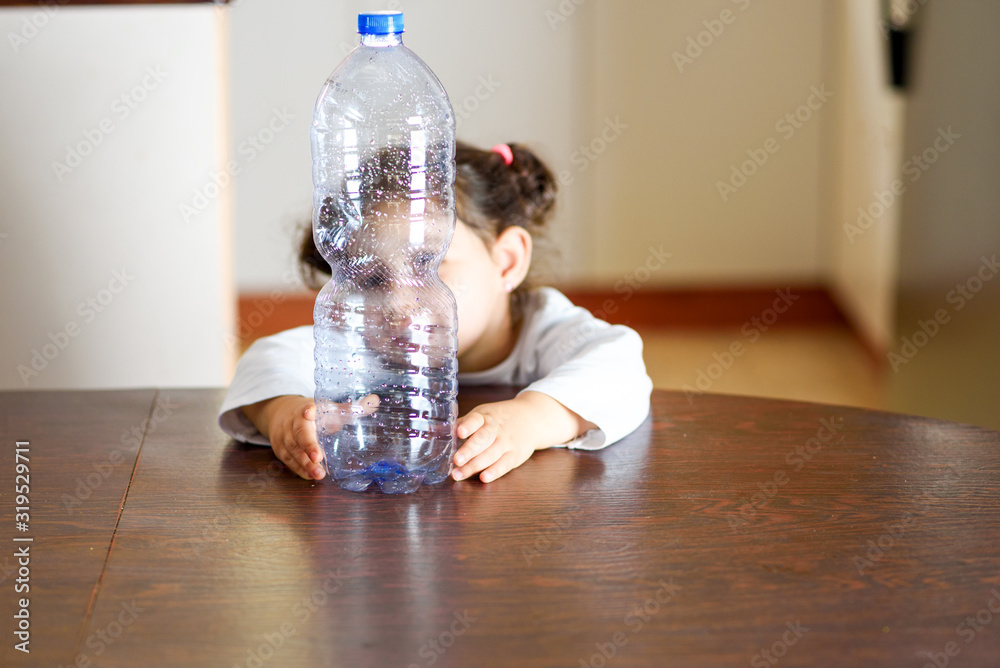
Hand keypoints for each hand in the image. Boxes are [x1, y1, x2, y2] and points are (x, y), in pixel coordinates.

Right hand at [241, 394, 379, 480]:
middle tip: (318, 458)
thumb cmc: (312, 413)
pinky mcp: (281, 451)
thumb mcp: (329, 408)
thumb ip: (351, 408)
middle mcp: (292, 424)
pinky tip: (311, 476)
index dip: (307, 411)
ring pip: (293, 452)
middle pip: (299, 435)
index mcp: (305, 410)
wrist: (280, 413)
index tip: (309, 412)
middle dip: (308, 446)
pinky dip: (300, 470)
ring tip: (319, 474)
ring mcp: (285, 438)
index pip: (305, 409)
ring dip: (305, 464)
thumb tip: (376, 401)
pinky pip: (290, 462)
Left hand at [451, 391, 594, 483]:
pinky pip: (504, 465)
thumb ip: (463, 423)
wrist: (532, 418)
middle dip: (469, 451)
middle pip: (482, 440)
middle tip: (456, 460)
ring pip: (490, 455)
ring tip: (458, 474)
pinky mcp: (515, 455)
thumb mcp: (483, 414)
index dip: (468, 426)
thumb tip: (436, 430)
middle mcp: (496, 429)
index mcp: (485, 416)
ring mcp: (507, 442)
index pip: (476, 420)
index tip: (459, 432)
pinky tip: (483, 478)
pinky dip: (494, 472)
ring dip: (474, 466)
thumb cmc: (499, 418)